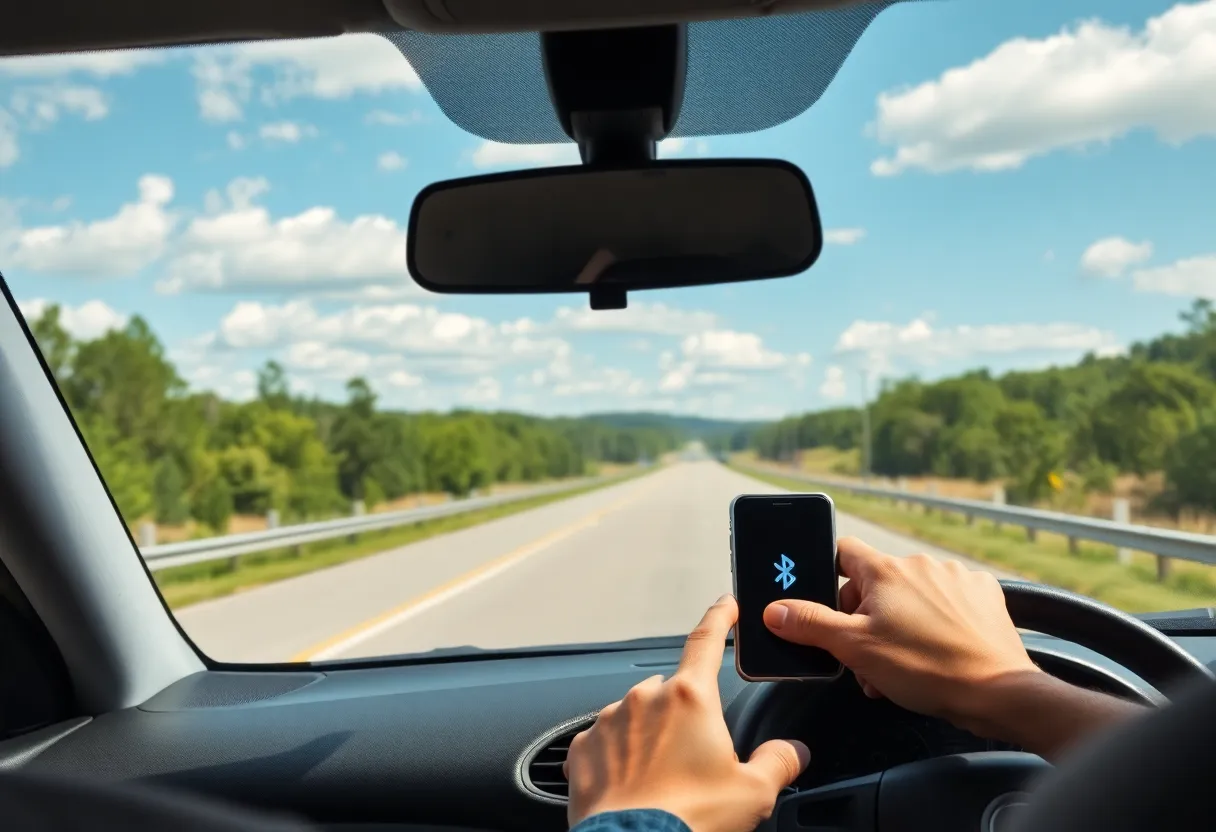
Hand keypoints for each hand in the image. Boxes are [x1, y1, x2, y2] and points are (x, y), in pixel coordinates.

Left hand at [565, 595, 809, 831]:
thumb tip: (793, 752)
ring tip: (663, 784)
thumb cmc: (689, 821)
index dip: (720, 619)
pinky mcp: (583, 749)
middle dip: (685, 718)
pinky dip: (619, 760)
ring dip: (651, 739)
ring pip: (638, 718)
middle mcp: (645, 699)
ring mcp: (609, 721)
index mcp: (690, 698)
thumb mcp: (752, 794)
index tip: (727, 606)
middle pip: (674, 693)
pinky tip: (633, 789)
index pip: (707, 641)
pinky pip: (606, 744)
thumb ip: (778, 762)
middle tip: (696, 761)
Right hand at [763, 537, 1039, 726]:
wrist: (998, 691)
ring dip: (898, 624)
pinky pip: (946, 601)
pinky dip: (934, 622)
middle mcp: (920, 565)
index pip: (842, 552)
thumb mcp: (855, 650)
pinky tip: (935, 652)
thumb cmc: (927, 669)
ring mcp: (955, 577)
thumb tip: (775, 610)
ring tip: (901, 665)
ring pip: (910, 596)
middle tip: (865, 656)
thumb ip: (811, 625)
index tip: (828, 605)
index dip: (829, 579)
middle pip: (875, 582)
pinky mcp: (982, 594)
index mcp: (885, 571)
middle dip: (864, 618)